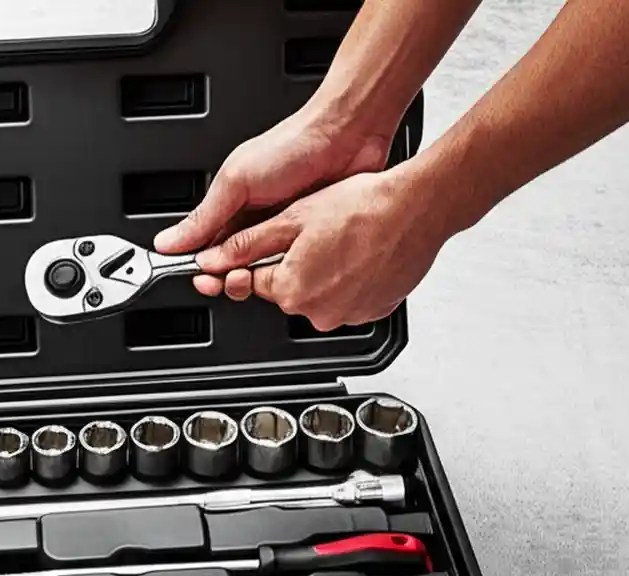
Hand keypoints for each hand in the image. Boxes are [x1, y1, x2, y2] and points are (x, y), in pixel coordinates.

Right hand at [152, 100, 399, 285]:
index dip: (203, 270)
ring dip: (261, 277)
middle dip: (230, 278)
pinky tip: (291, 269)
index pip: (206, 250)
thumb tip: (167, 242)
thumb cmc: (293, 145)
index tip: (205, 280)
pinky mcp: (311, 238)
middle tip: (235, 278)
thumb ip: (204, 216)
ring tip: (264, 271)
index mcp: (230, 207)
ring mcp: (284, 230)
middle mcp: (256, 222)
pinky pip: (295, 264)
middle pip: (234, 266)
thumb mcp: (237, 181)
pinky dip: (291, 271)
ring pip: (264, 270)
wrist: (346, 136)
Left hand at [192, 167, 457, 330]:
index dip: (257, 259)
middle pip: (287, 290)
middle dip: (292, 264)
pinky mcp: (375, 310)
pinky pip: (349, 298)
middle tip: (315, 232)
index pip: (255, 281)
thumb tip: (212, 260)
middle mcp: (318, 312)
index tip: (268, 244)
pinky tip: (360, 253)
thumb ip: (245, 245)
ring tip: (341, 239)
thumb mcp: (291, 219)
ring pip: (319, 295)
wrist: (417, 209)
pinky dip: (349, 279)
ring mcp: (349, 315)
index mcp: (291, 290)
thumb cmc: (361, 208)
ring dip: (322, 272)